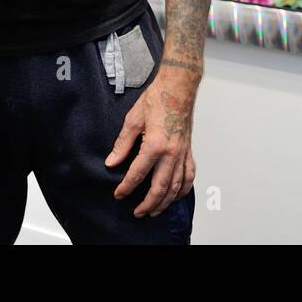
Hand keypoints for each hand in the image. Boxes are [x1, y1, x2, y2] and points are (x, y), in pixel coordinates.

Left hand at [105, 68, 196, 216]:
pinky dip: (183, 189)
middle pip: (160, 188)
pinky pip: (189, 176)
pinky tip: (176, 195)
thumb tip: (112, 162)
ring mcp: (182, 154)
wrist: (177, 88)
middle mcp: (171, 153)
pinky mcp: (189, 151)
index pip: (137, 174)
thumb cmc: (156, 99)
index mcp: (154, 145)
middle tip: (137, 212)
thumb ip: (122, 144)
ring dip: (165, 202)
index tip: (118, 194)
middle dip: (148, 204)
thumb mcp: (132, 119)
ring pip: (176, 186)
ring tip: (154, 211)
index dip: (126, 187)